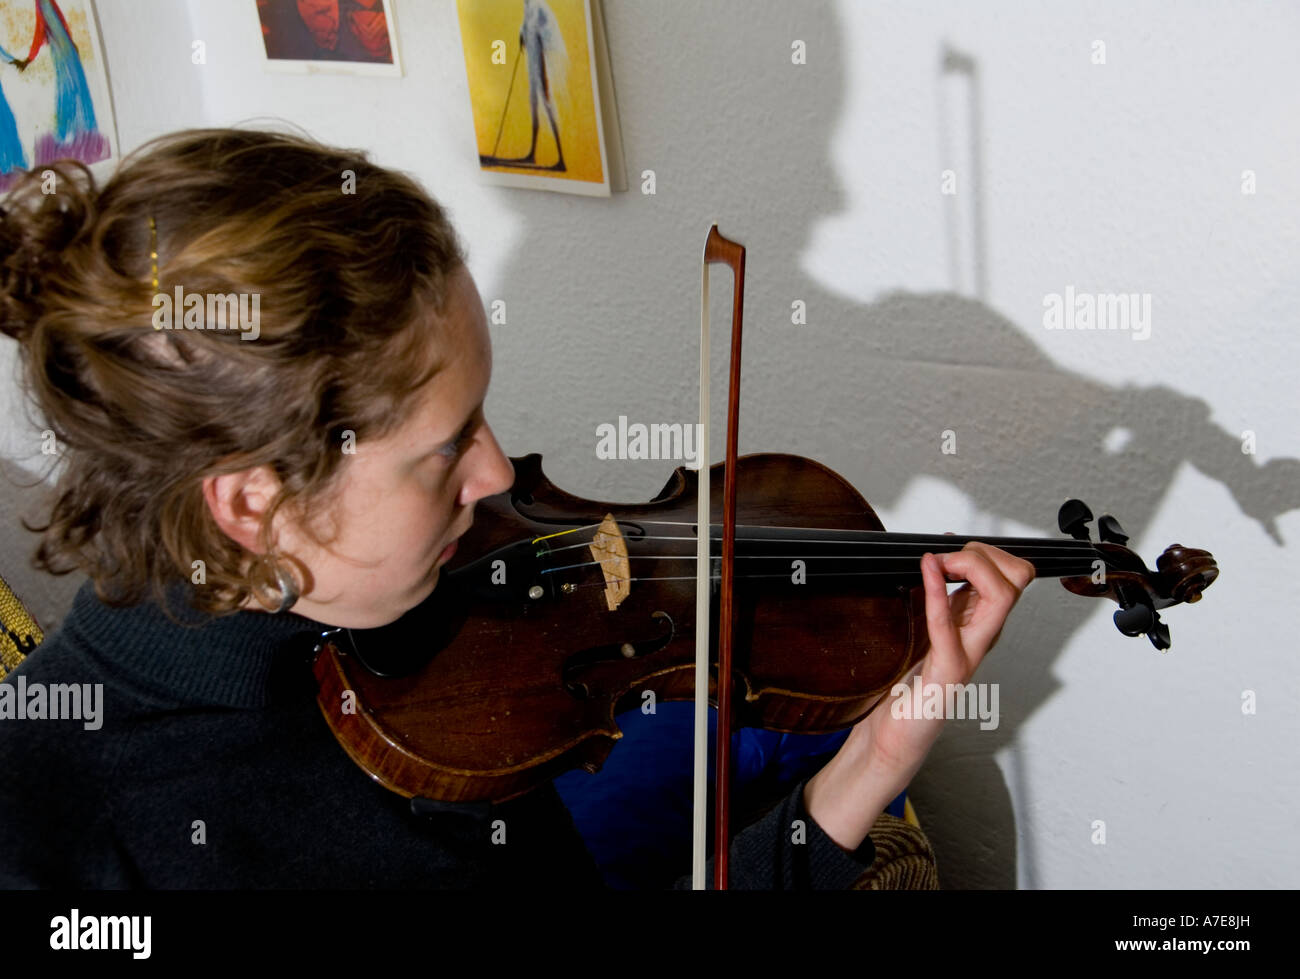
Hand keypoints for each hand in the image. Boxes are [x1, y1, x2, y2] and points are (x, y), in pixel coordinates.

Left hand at [803, 541, 1033, 848]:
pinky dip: (940, 594)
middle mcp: (982, 636)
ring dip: (969, 566)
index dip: (987, 552)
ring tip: (938, 566)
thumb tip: (937, 559)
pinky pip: (949, 625)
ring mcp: (969, 653)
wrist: (897, 735)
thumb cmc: (910, 686)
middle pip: (1015, 579)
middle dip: (983, 553)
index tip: (949, 549)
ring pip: (1000, 596)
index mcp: (979, 624)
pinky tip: (927, 573)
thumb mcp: (929, 630)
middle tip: (947, 559)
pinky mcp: (945, 672)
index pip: (1011, 575)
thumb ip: (941, 600)